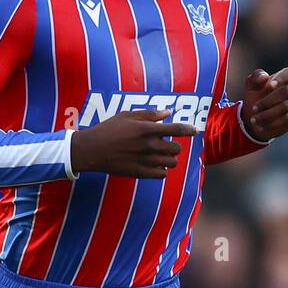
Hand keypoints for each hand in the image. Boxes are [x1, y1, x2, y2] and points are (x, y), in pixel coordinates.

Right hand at [70, 108, 197, 178]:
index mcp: (146, 129)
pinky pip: (161, 175)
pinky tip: (155, 166)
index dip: (189, 130)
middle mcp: (148, 145)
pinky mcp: (139, 172)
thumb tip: (167, 113)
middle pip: (176, 149)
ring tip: (160, 156)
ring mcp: (144, 160)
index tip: (195, 131)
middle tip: (166, 145)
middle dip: (175, 147)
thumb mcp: (127, 115)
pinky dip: (162, 170)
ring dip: (169, 159)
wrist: (91, 150)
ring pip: (171, 163)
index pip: (176, 129)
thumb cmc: (108, 129)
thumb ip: (149, 115)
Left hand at [241, 67, 287, 140]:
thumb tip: (264, 77)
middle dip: (269, 100)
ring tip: (254, 120)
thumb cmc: (255, 97)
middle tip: (254, 108)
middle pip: (287, 91)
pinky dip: (272, 124)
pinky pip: (286, 120)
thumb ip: (255, 77)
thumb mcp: (251, 86)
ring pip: (286, 107)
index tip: (270, 86)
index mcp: (285, 78)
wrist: (255, 117)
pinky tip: (261, 127)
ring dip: (267, 114)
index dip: (281, 78)